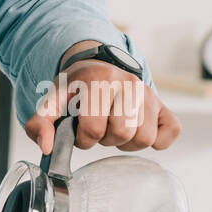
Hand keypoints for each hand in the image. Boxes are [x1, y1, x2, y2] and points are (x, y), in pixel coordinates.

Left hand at [25, 58, 180, 155]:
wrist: (96, 65)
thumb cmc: (75, 89)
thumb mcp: (52, 101)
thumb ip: (39, 124)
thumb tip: (47, 147)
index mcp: (96, 80)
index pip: (94, 128)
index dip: (84, 138)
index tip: (81, 132)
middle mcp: (126, 82)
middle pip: (122, 133)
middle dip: (107, 139)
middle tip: (100, 130)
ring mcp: (147, 92)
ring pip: (145, 137)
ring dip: (128, 142)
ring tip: (116, 129)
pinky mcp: (163, 104)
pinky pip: (171, 131)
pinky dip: (157, 139)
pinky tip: (139, 130)